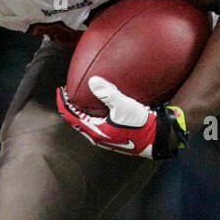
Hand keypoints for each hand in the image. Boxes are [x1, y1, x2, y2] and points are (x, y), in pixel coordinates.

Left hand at [56, 76, 186, 159]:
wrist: (159, 138)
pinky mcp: (115, 136)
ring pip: (87, 123)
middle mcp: (98, 137)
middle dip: (71, 107)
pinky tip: (99, 105)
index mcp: (96, 132)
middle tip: (68, 93)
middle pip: (77, 121)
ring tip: (81, 98)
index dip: (64, 103)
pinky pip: (97, 123)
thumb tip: (92, 81)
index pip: (72, 117)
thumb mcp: (124, 106)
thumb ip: (108, 94)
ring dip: (82, 111)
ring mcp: (106, 138)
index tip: (60, 91)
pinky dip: (93, 113)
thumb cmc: (141, 125)